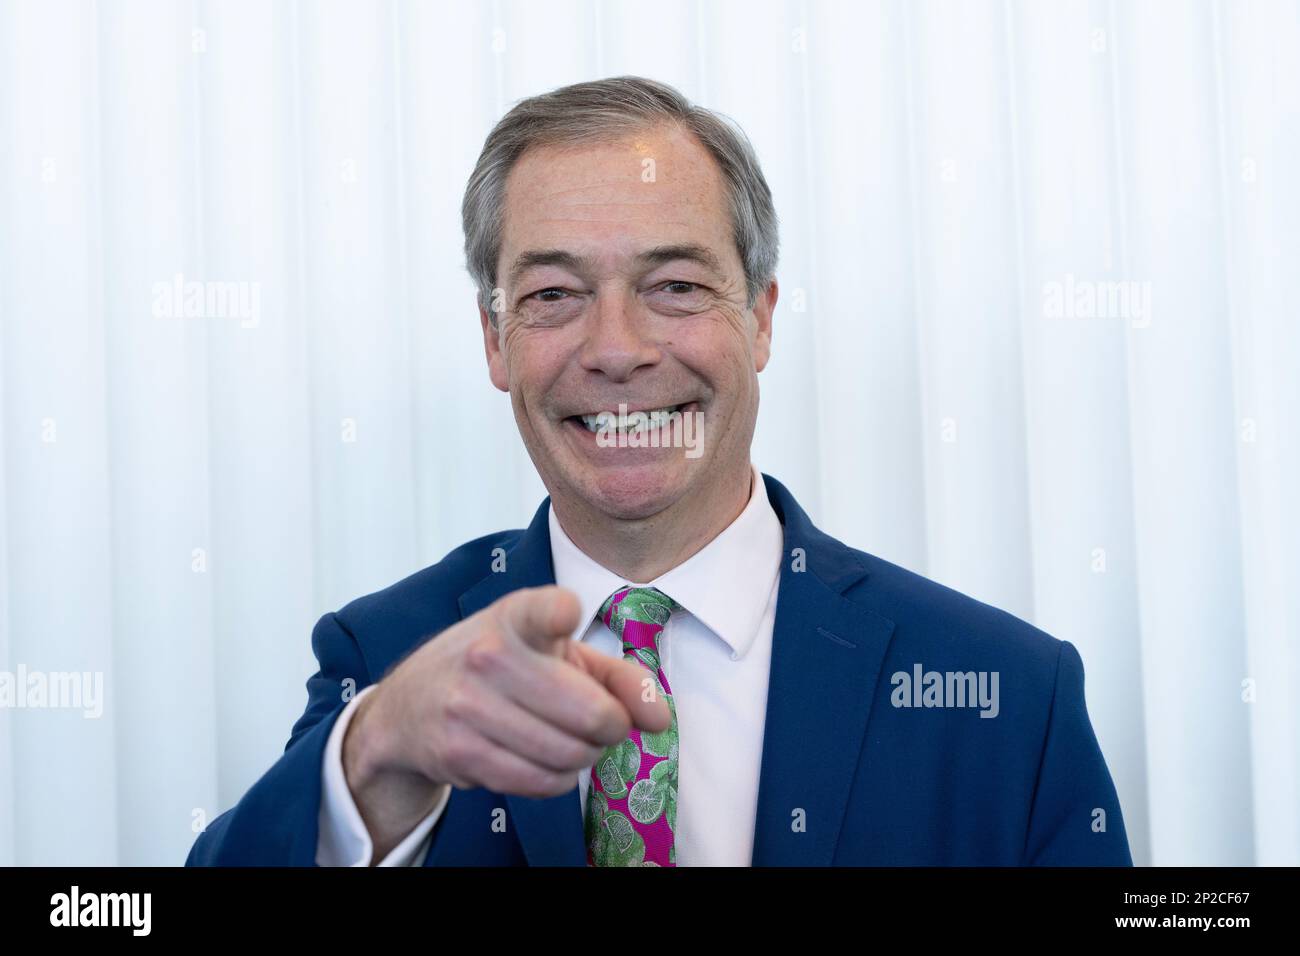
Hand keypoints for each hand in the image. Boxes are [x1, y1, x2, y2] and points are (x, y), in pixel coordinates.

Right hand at [342, 585, 669, 856]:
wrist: (408, 705)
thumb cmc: (497, 668)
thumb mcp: (552, 651)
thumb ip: (614, 675)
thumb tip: (659, 716)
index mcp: (515, 618)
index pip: (545, 609)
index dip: (561, 613)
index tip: (565, 616)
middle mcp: (488, 656)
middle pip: (592, 714)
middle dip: (612, 726)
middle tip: (604, 723)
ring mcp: (469, 706)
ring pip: (571, 754)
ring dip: (586, 756)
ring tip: (573, 741)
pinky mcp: (460, 753)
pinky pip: (542, 782)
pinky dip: (558, 779)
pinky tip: (545, 759)